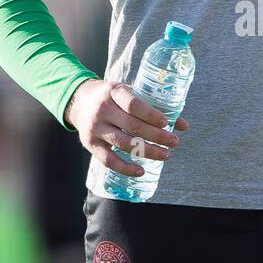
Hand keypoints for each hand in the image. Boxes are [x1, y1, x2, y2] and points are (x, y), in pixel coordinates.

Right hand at [64, 78, 189, 176]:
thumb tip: (183, 125)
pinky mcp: (90, 144)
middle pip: (132, 126)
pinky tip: (141, 171)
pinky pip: (108, 160)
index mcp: (113, 91)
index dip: (151, 114)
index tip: (166, 123)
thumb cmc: (113, 98)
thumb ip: (154, 107)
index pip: (133, 104)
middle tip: (174, 142)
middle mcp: (102, 109)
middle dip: (156, 136)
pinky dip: (125, 168)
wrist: (79, 101)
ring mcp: (95, 127)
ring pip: (123, 143)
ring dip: (147, 152)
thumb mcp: (129, 94)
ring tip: (165, 155)